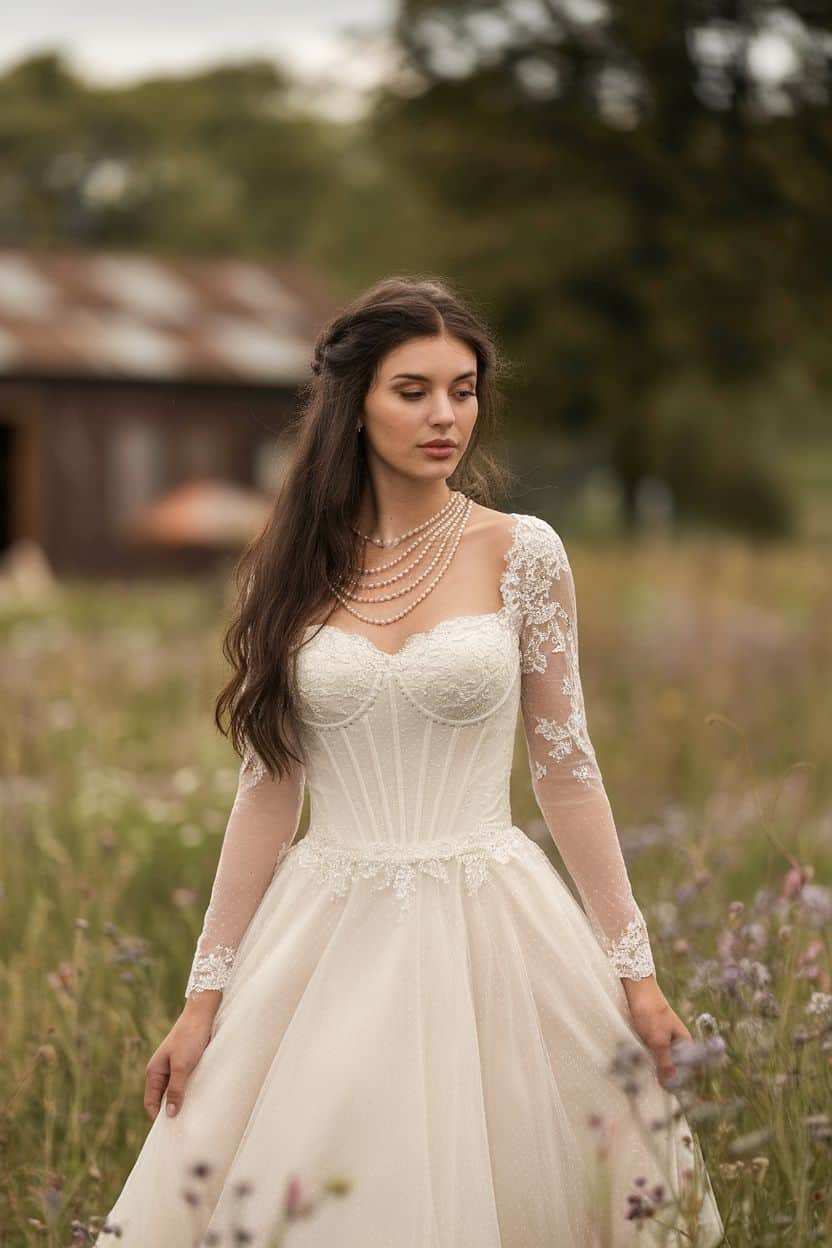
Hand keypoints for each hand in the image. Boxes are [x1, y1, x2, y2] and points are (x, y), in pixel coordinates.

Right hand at [144, 993, 219, 1120]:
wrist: (203, 1014)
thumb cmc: (190, 1038)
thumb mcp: (182, 1066)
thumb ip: (175, 1090)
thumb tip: (169, 1114)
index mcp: (154, 1071)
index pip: (151, 1102)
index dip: (158, 1117)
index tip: (169, 1132)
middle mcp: (162, 1070)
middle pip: (162, 1098)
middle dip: (169, 1112)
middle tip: (182, 1128)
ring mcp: (174, 1067)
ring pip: (174, 1091)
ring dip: (181, 1102)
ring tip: (192, 1117)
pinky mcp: (187, 1063)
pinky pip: (185, 1083)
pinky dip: (189, 1092)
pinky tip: (199, 1100)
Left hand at [621, 977, 691, 1087]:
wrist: (636, 988)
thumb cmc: (650, 1012)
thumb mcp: (658, 1041)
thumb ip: (665, 1064)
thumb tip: (671, 1087)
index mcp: (685, 1042)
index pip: (686, 1069)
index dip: (677, 1081)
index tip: (664, 1089)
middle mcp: (675, 1041)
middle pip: (671, 1066)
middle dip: (661, 1075)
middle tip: (648, 1084)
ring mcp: (662, 1038)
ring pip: (658, 1060)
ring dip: (650, 1066)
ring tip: (639, 1074)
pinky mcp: (649, 1035)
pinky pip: (648, 1052)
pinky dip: (642, 1057)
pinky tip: (633, 1063)